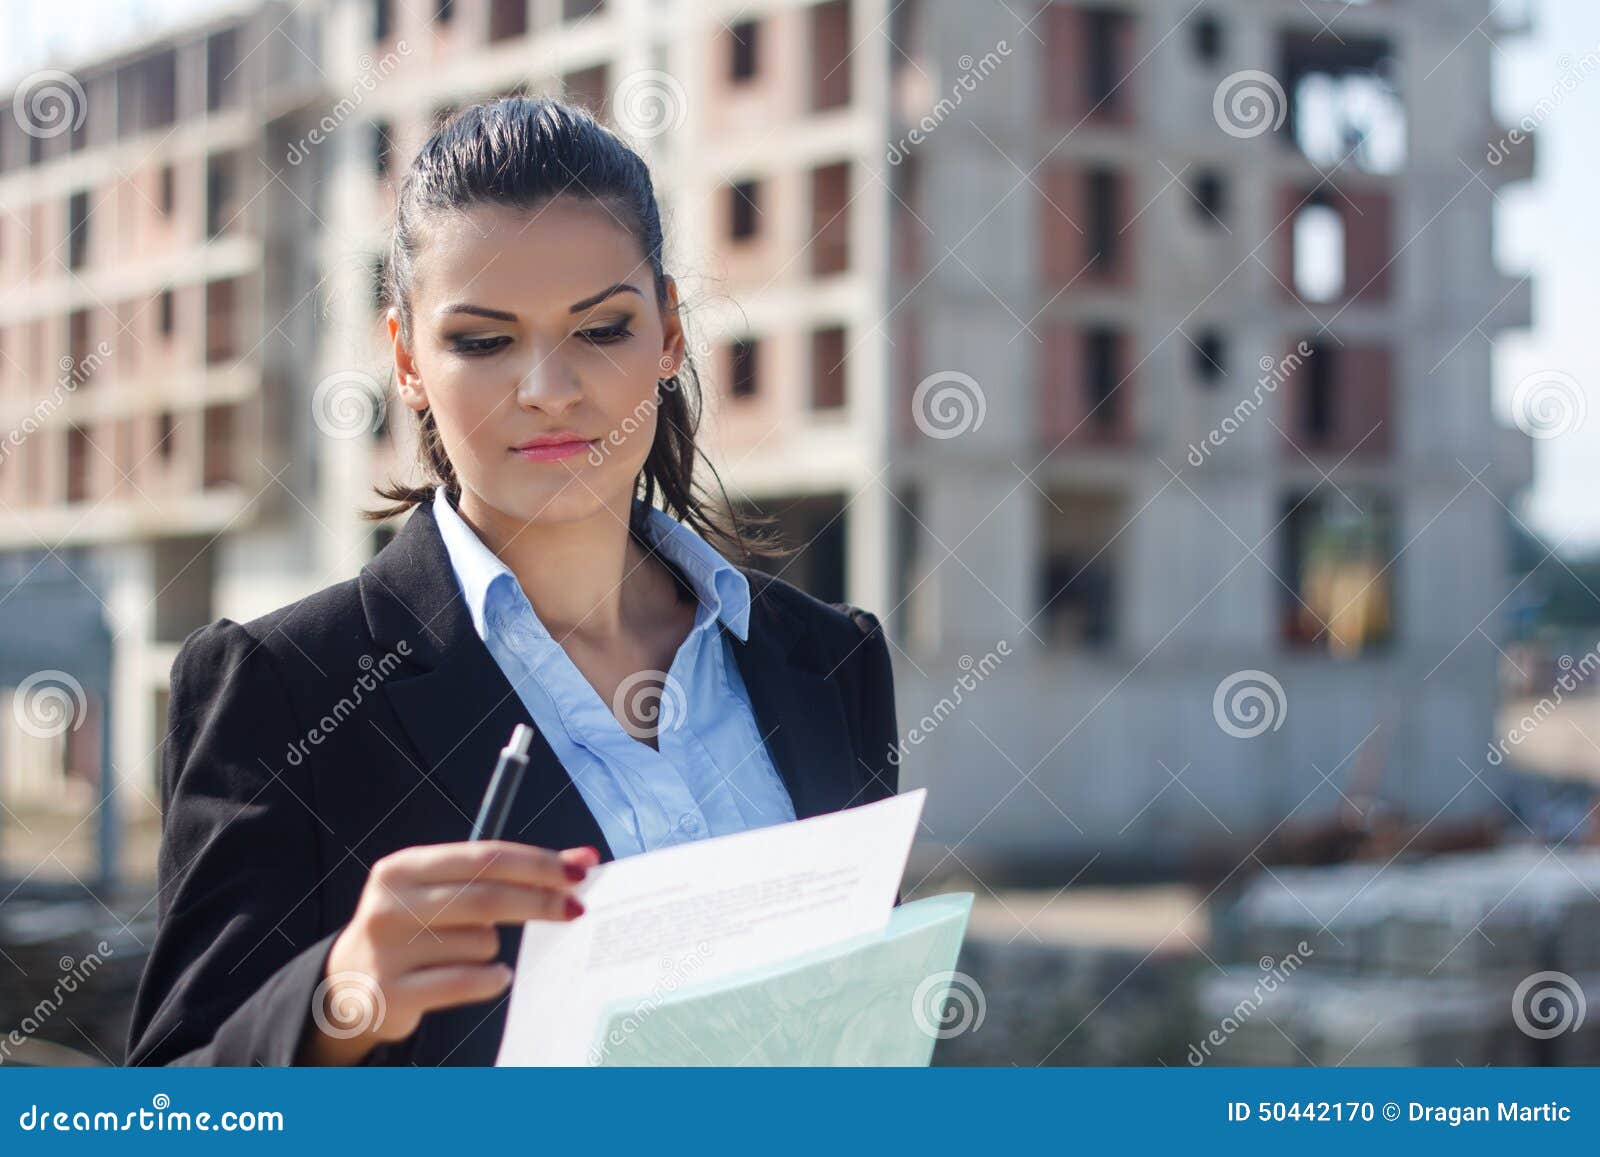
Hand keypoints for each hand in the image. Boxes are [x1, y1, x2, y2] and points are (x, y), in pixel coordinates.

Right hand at [298, 840, 598, 1064]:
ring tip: (467, 951)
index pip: (483, 857)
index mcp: (402, 868)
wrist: (349, 982)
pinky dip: (491, 978)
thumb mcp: (446, 888)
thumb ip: (508, 872)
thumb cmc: (417, 925)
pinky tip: (493, 975)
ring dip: (492, 947)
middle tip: (576, 908)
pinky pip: (467, 982)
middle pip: (486, 898)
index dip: (536, 863)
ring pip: (481, 943)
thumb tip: (583, 858)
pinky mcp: (393, 994)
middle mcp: (389, 905)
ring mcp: (387, 951)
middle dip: (539, 902)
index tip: (580, 869)